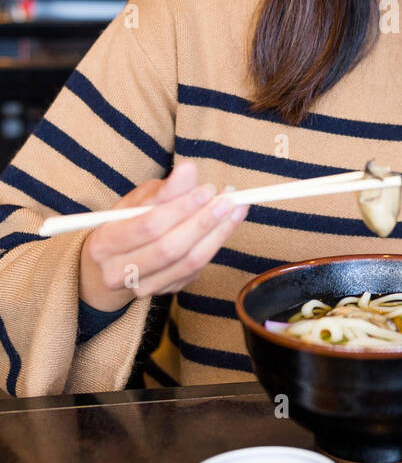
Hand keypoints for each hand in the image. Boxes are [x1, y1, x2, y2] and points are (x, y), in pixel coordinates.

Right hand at [79, 160, 248, 311]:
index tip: (207, 189)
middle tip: (228, 200)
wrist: (115, 260)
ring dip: (218, 234)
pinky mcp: (164, 292)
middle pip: (169, 249)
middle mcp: (118, 272)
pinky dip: (214, 245)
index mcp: (104, 243)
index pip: (149, 225)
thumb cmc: (127, 222)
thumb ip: (164, 189)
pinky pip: (196, 270)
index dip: (182, 206)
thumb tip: (188, 170)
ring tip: (235, 209)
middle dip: (203, 222)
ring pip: (188, 263)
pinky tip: (225, 226)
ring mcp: (142, 287)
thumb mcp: (138, 200)